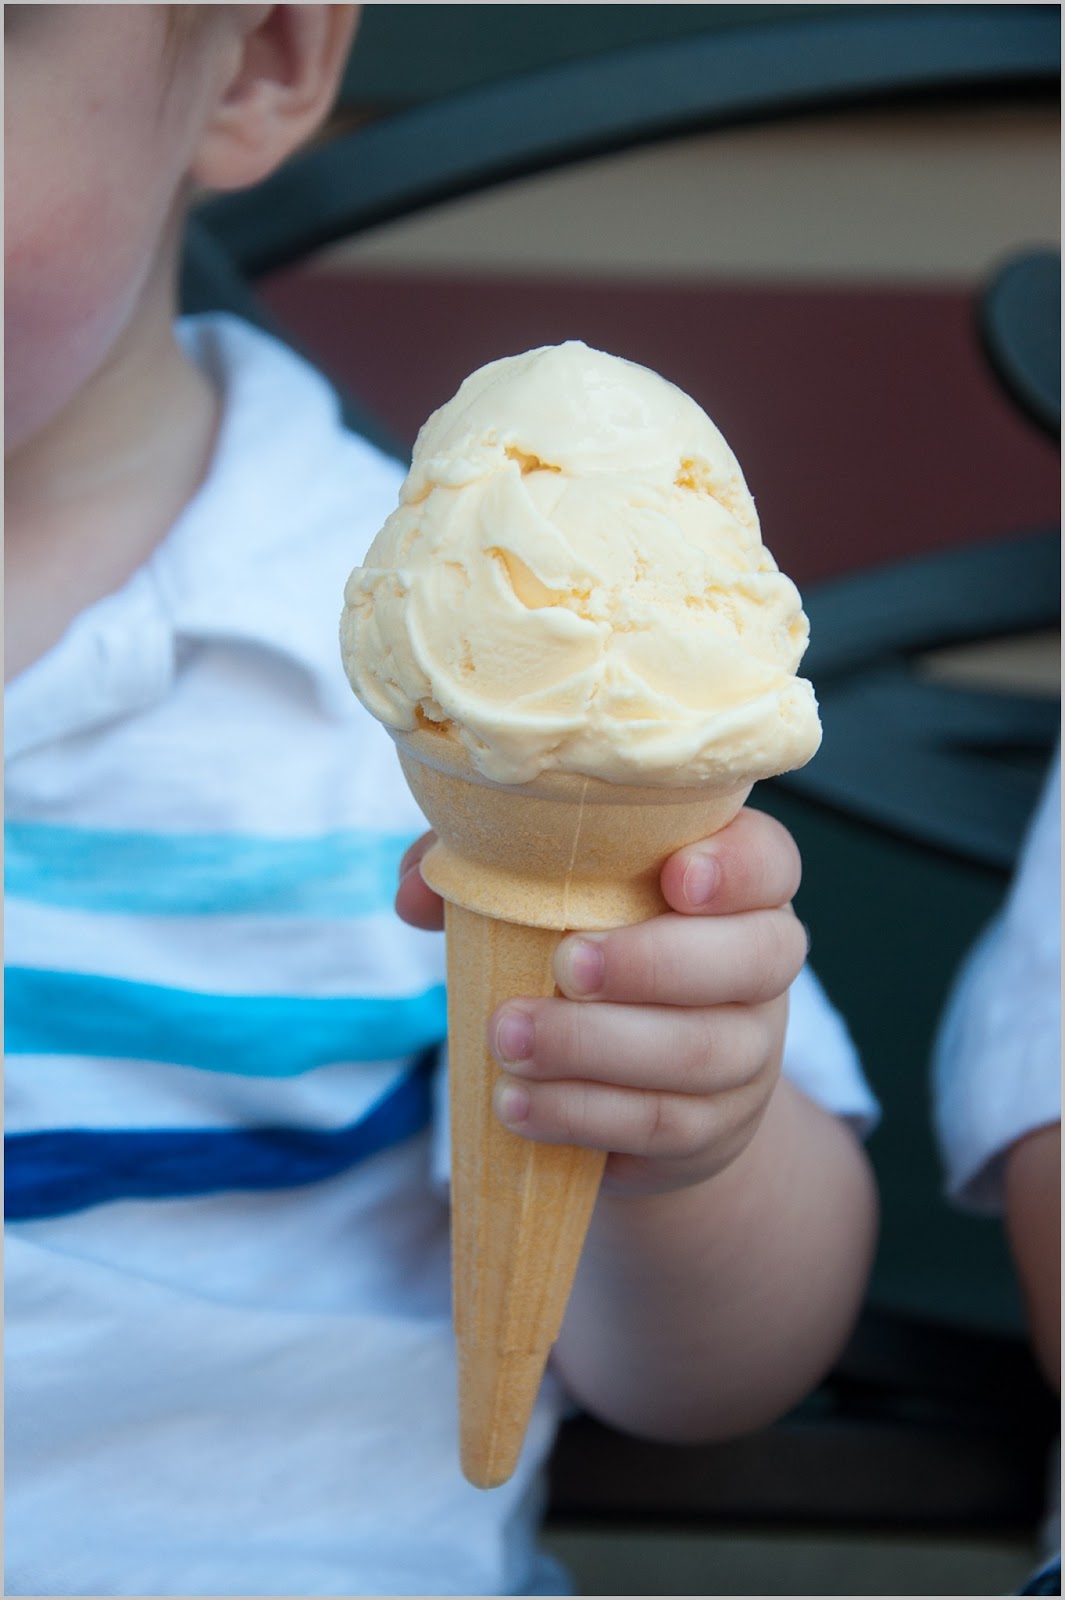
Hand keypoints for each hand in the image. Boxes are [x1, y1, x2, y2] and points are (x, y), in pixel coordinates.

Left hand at [395, 808, 807, 1195]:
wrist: (634, 1084)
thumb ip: (482, 871)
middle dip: (653, 962)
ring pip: (702, 1049)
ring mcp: (748, 1051)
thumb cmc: (585, 953)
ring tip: (509, 1040)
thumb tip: (417, 892)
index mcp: (730, 884)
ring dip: (596, 1046)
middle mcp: (760, 963)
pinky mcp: (715, 1127)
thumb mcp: (544, 898)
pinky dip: (582, 1113)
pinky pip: (662, 1123)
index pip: (768, 860)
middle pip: (754, 957)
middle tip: (565, 964)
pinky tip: (518, 1102)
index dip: (735, 868)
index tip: (676, 877)